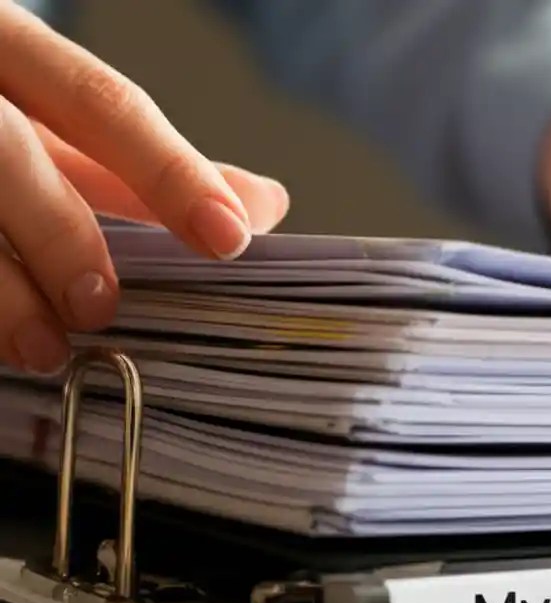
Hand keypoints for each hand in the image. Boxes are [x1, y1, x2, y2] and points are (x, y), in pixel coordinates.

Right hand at [0, 3, 287, 373]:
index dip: (169, 170)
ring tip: (42, 349)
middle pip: (6, 152)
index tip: (228, 235)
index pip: (101, 102)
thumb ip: (141, 160)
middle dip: (59, 231)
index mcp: (8, 45)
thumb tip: (264, 205)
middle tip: (101, 306)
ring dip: (0, 287)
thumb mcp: (48, 112)